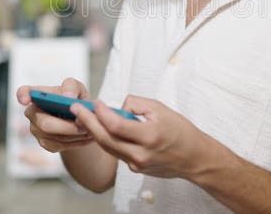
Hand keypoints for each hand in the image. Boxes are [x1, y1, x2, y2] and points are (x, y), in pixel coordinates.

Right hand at [16, 78, 94, 152]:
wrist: (80, 117)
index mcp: (37, 95)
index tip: (25, 99)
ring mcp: (37, 130)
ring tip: (91, 129)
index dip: (22, 96)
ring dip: (76, 135)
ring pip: (55, 137)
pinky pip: (61, 146)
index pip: (24, 92)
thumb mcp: (77, 88)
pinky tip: (88, 137)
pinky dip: (77, 142)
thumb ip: (72, 86)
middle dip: (68, 126)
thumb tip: (67, 97)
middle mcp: (32, 113)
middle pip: (45, 124)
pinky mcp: (46, 144)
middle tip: (86, 125)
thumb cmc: (75, 98)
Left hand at [71, 96, 220, 179]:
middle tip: (75, 110)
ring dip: (93, 132)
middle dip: (88, 123)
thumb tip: (118, 107)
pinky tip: (100, 129)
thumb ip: (136, 105)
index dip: (102, 113)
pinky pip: (116, 152)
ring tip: (82, 118)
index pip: (117, 126)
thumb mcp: (161, 109)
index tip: (95, 102)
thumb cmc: (181, 131)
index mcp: (149, 136)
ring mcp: (136, 164)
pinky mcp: (135, 169)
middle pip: (106, 139)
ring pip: (108, 147)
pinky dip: (107, 140)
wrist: (194, 158)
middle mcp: (141, 154)